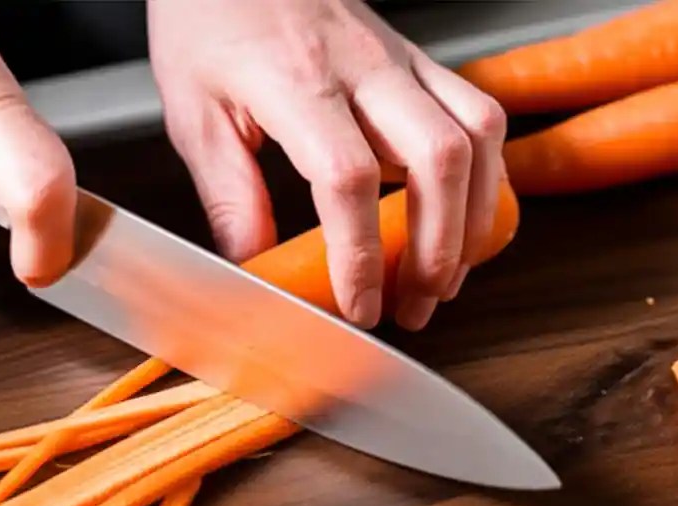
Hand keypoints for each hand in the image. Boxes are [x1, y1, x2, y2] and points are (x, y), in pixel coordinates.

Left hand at [149, 0, 506, 329]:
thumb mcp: (192, 110)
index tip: (360, 305)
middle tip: (416, 303)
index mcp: (296, 82)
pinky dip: (485, 175)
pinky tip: (463, 216)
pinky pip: (481, 113)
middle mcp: (363, 68)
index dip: (360, 253)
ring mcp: (401, 60)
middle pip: (438, 157)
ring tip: (446, 275)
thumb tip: (255, 266)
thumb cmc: (210, 19)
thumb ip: (228, 193)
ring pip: (478, 134)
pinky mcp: (419, 60)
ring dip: (475, 216)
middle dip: (439, 247)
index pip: (346, 178)